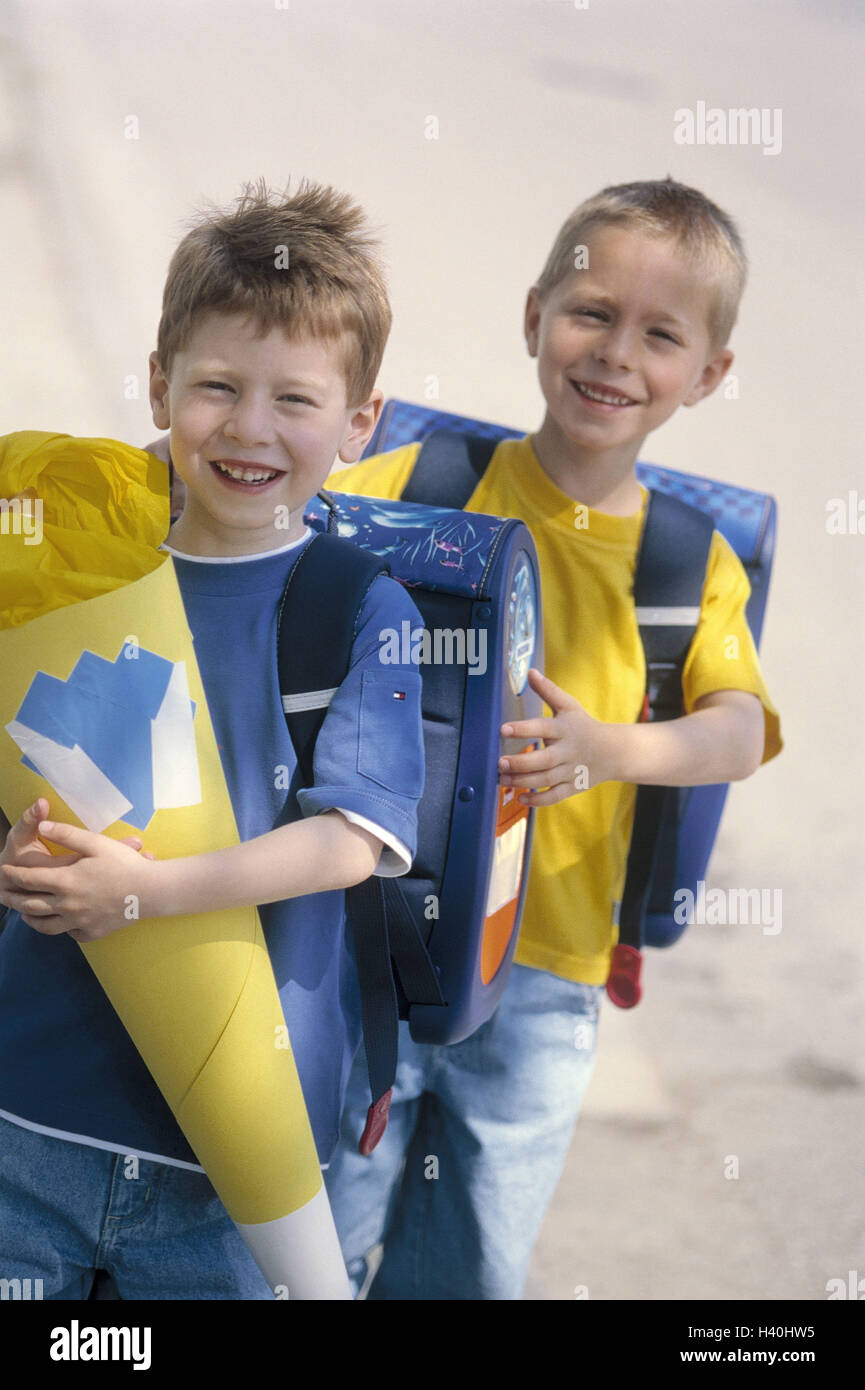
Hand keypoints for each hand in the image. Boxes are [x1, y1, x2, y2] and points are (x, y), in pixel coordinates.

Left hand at [0, 812, 156, 942]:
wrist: (151, 892)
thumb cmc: (124, 864)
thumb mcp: (96, 842)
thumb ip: (67, 834)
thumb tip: (41, 826)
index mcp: (65, 881)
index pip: (29, 879)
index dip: (13, 874)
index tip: (4, 870)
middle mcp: (67, 905)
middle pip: (30, 904)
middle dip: (13, 899)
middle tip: (3, 895)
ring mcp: (78, 921)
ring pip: (44, 925)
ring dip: (30, 918)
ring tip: (24, 913)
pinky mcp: (90, 932)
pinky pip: (68, 933)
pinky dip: (59, 928)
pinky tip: (59, 922)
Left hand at [498, 669, 617, 806]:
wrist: (613, 752)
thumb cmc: (583, 725)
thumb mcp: (569, 706)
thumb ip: (548, 691)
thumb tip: (530, 672)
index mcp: (564, 729)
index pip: (543, 727)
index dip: (523, 729)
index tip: (503, 729)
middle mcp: (567, 751)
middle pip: (543, 760)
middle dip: (520, 763)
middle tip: (499, 762)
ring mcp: (570, 771)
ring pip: (545, 780)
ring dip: (522, 781)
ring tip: (501, 779)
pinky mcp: (572, 787)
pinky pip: (554, 796)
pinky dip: (538, 801)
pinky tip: (521, 799)